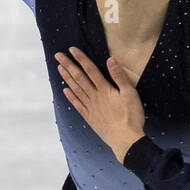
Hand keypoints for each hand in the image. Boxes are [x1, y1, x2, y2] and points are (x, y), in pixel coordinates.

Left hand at [54, 47, 145, 161]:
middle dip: (68, 65)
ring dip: (67, 78)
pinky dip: (71, 97)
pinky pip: (78, 105)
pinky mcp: (90, 118)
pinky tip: (65, 90)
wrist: (126, 140)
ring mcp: (91, 108)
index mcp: (104, 90)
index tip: (71, 49)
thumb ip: (119, 76)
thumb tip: (110, 59)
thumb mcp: (130, 94)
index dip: (80, 58)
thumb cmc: (131, 117)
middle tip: (58, 56)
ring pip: (76, 90)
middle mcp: (94, 97)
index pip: (90, 70)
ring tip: (59, 68)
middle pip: (79, 78)